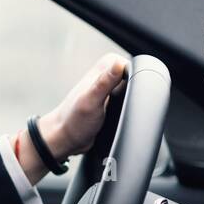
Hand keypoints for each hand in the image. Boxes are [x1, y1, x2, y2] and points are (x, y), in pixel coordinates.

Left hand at [16, 53, 128, 180]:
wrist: (66, 139)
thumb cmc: (73, 121)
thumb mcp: (91, 100)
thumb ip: (104, 82)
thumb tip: (119, 64)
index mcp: (105, 66)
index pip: (133, 65)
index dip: (135, 82)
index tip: (124, 96)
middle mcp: (109, 74)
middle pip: (136, 79)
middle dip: (134, 95)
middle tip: (118, 107)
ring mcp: (112, 88)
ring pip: (134, 92)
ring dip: (131, 104)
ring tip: (116, 113)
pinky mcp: (114, 101)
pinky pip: (130, 102)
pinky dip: (128, 110)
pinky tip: (118, 118)